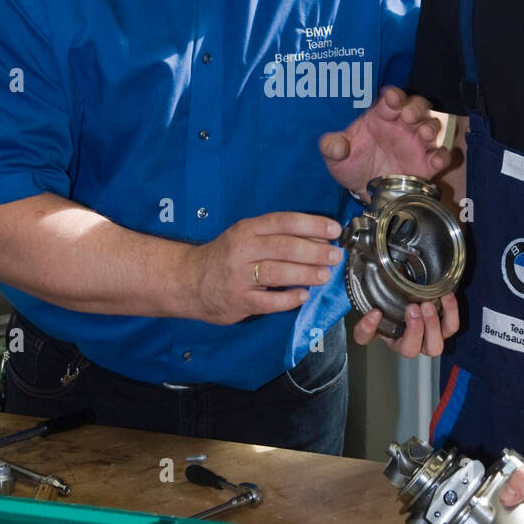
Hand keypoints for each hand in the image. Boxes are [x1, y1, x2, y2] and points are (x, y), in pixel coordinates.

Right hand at [189, 211, 343, 324]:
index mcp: (247, 229)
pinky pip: (268, 301)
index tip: (334, 229)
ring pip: (277, 272)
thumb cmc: (225, 256)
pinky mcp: (238, 301)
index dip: (312, 225)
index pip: (283, 222)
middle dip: (314, 251)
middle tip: (335, 256)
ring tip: (324, 275)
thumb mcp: (246, 236)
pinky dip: (288, 299)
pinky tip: (303, 296)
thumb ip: (276, 236)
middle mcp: (243, 249)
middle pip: (284, 247)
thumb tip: (318, 238)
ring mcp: (239, 276)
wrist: (188, 280)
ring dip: (305, 273)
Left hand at [319, 87, 450, 197]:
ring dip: (430, 127)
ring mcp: (416, 144)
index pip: (391, 99)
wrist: (363, 191)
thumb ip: (331, 147)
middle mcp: (402, 126)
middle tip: (409, 116)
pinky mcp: (426, 164)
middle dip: (415, 108)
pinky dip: (442, 157)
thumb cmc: (352, 165)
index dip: (394, 96)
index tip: (392, 99)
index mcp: (381, 116)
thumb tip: (336, 147)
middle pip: (417, 106)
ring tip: (423, 135)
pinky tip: (436, 161)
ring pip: (432, 126)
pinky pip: (441, 156)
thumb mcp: (335, 157)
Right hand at [352, 293, 459, 357]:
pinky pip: (451, 327)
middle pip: (410, 350)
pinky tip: (445, 296)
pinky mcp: (445, 330)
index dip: (369, 328)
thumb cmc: (401, 302)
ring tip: (428, 305)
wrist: (418, 297)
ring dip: (432, 325)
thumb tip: (373, 313)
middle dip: (413, 330)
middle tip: (412, 308)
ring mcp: (428, 340)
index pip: (368, 339)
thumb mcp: (380, 300)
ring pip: (434, 347)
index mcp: (385, 336)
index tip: (375, 312)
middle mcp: (407, 343)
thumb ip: (368, 302)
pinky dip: (451, 312)